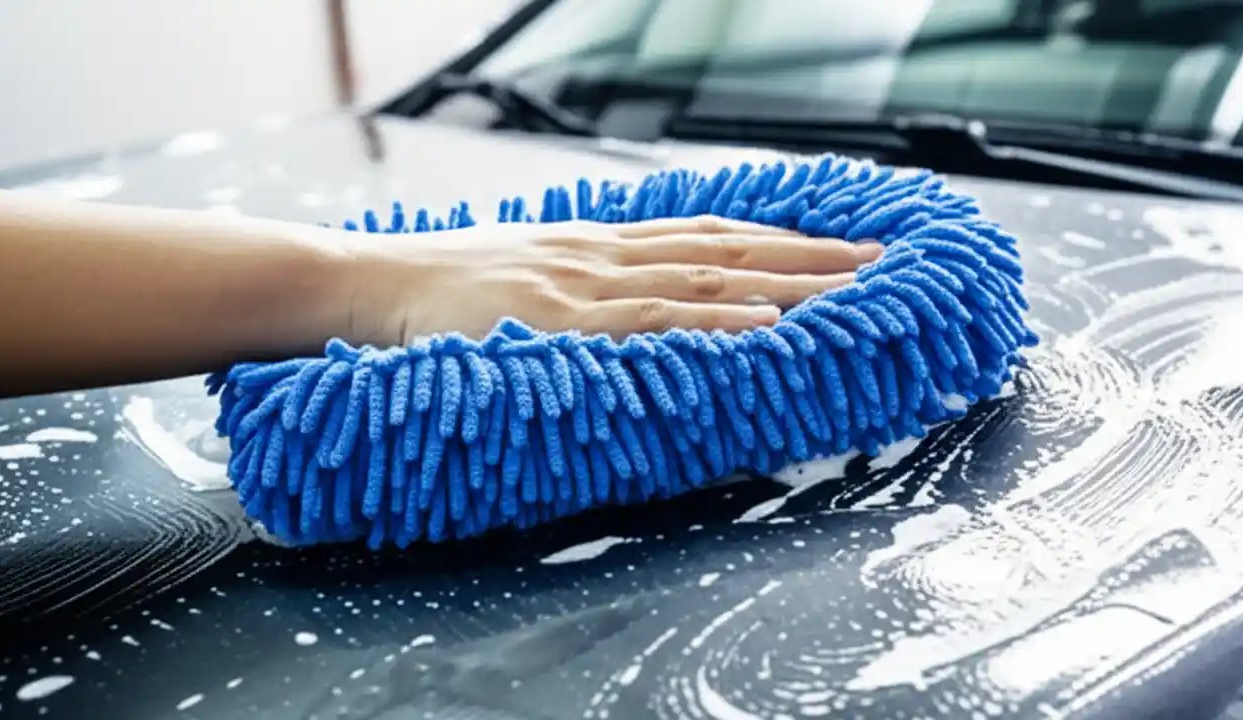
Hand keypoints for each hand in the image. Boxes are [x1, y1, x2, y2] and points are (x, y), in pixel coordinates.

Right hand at [344, 216, 882, 342]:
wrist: (367, 284)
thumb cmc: (438, 290)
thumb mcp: (522, 277)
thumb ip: (578, 290)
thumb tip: (629, 308)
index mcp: (596, 245)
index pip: (705, 234)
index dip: (774, 237)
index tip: (830, 242)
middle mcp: (602, 254)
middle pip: (724, 247)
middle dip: (805, 253)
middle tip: (875, 258)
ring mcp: (582, 283)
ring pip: (703, 276)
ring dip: (783, 281)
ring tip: (850, 286)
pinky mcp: (557, 318)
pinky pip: (648, 318)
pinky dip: (712, 317)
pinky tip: (763, 320)